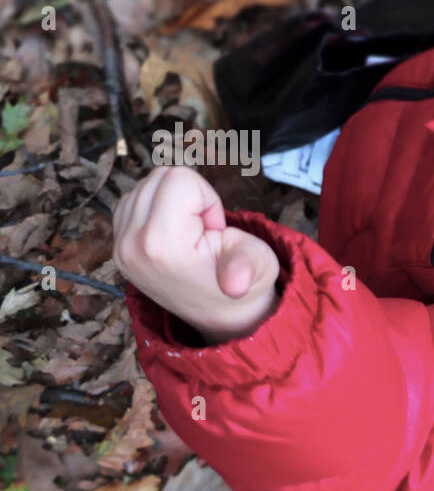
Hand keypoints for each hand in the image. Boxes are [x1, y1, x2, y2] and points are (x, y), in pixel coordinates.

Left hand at [113, 167, 280, 344]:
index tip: (213, 231)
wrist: (223, 314)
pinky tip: (173, 233)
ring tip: (189, 234)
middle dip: (189, 196)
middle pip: (159, 176)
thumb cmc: (245, 281)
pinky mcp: (117, 248)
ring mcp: (120, 247)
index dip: (207, 199)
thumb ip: (246, 265)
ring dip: (172, 201)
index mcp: (164, 245)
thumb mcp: (258, 264)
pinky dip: (156, 208)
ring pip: (144, 185)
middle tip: (202, 232)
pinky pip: (132, 201)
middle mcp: (132, 245)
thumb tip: (235, 285)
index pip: (179, 177)